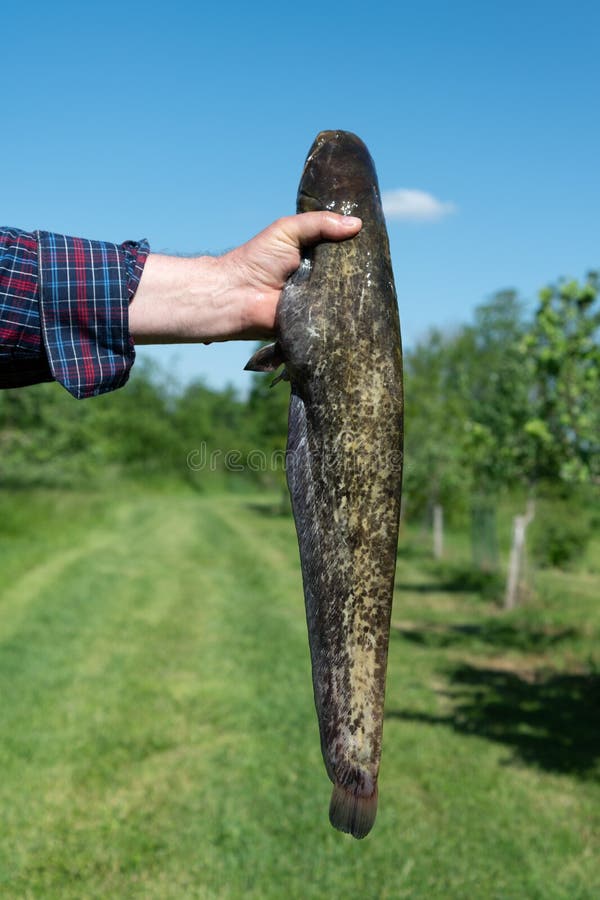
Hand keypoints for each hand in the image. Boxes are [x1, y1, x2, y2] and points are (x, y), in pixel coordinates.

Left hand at [128, 213, 361, 344]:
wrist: (237, 296)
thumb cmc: (257, 260)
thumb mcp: (288, 230)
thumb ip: (320, 223)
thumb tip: (358, 224)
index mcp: (312, 257)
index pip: (343, 251)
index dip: (359, 247)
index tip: (379, 241)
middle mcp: (318, 279)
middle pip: (348, 274)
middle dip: (363, 270)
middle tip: (383, 265)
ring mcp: (319, 302)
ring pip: (346, 297)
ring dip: (358, 292)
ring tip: (379, 285)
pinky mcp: (316, 322)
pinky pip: (337, 318)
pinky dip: (347, 313)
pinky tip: (363, 307)